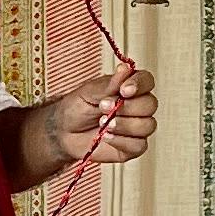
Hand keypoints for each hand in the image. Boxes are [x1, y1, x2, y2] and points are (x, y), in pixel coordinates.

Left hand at [23, 69, 155, 174]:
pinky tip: (106, 137)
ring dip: (124, 124)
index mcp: (130, 88)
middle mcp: (138, 107)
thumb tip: (125, 69)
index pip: (147, 81)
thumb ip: (109, 84)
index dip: (139, 84)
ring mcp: (137, 127)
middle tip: (103, 107)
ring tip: (103, 123)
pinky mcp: (133, 147)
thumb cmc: (77, 108)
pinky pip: (138, 145)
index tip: (124, 90)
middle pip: (150, 105)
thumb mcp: (89, 92)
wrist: (64, 131)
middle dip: (127, 107)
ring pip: (147, 125)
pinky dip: (121, 141)